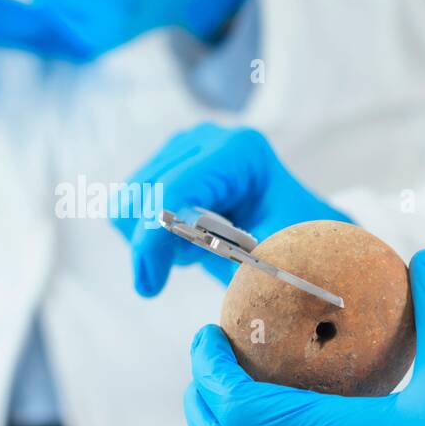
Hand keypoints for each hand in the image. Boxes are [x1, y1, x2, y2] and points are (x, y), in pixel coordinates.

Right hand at [112, 123, 349, 296]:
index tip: (150, 287)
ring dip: (153, 238)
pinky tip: (185, 237)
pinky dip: (149, 232)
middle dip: (154, 244)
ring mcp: (182, 146)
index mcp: (238, 152)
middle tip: (192, 264)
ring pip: (128, 202)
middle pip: (142, 195)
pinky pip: (128, 205)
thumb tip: (177, 275)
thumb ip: (227, 262)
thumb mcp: (271, 256)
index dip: (152, 240)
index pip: (173, 192)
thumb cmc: (292, 241)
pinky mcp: (166, 162)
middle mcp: (204, 138)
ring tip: (195, 248)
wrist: (296, 225)